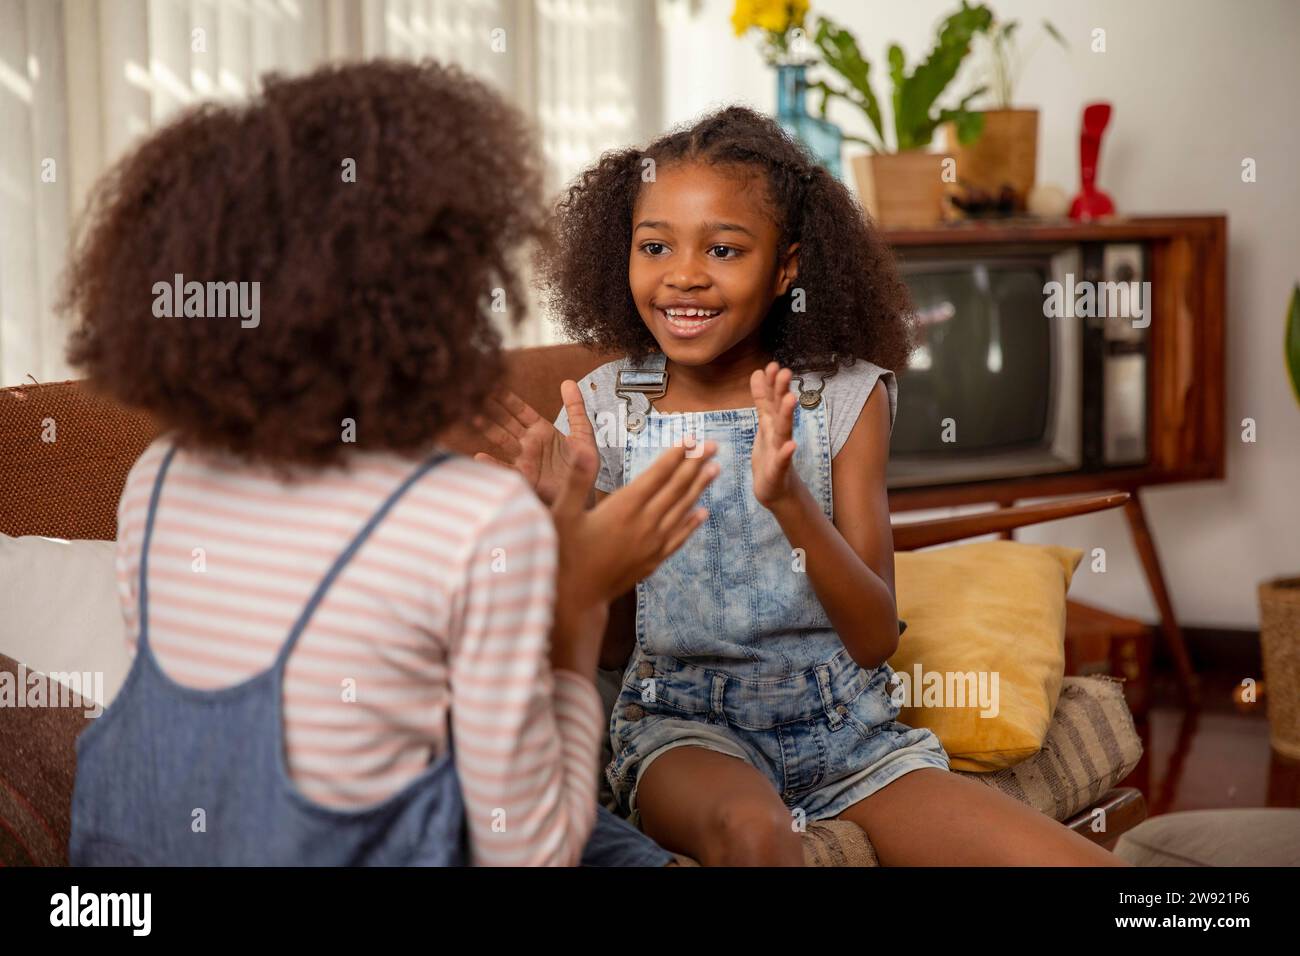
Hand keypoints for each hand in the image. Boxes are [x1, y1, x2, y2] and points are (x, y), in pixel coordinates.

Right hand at [472, 380, 595, 506]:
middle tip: (475, 394)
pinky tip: (480, 456)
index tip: (494, 384)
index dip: (507, 398)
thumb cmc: (582, 464)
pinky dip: (493, 464)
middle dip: (492, 409)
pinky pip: (507, 469)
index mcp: (541, 430)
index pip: (520, 410)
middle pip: (506, 422)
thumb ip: (575, 408)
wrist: (584, 492)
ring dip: (488, 429)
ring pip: (503, 440)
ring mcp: (524, 459)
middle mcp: (528, 442)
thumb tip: (569, 381)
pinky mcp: (525, 477)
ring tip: (474, 417)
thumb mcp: (582, 432)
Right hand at [550, 435, 719, 613]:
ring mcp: (652, 545)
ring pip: (682, 511)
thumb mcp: (562, 514)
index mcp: (624, 508)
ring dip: (699, 489)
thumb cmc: (563, 555)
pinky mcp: (652, 561)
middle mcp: (644, 524)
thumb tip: (583, 449)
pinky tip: (703, 514)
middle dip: (695, 465)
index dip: (675, 455)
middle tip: (712, 445)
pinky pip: (679, 538)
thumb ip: (576, 480)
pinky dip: (692, 524)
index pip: (657, 475)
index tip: (691, 439)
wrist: (576, 601)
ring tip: (714, 469)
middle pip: (676, 489)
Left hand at [750, 361, 800, 508]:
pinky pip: (783, 460)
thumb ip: (763, 400)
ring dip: (787, 414)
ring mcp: (780, 452)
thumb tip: (759, 372)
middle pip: (780, 410)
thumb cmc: (769, 456)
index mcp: (772, 424)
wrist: (775, 490)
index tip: (772, 365)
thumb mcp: (764, 424)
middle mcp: (778, 434)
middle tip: (785, 372)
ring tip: (790, 398)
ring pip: (783, 431)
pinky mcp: (779, 470)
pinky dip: (786, 453)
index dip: (771, 384)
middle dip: (782, 391)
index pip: (771, 400)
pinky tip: (791, 445)